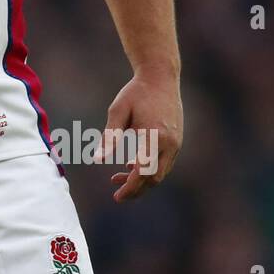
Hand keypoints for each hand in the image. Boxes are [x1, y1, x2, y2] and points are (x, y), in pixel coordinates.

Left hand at [98, 68, 182, 202]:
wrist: (160, 77)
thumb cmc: (135, 92)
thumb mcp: (118, 111)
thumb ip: (109, 137)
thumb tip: (96, 160)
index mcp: (155, 136)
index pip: (143, 172)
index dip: (130, 187)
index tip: (117, 196)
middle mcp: (170, 143)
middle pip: (154, 178)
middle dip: (136, 189)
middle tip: (117, 194)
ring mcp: (176, 142)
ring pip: (161, 172)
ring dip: (141, 179)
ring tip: (117, 177)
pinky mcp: (177, 140)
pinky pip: (164, 162)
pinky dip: (149, 168)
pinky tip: (131, 164)